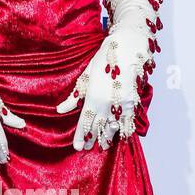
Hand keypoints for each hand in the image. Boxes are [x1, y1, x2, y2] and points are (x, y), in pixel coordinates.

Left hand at [55, 24, 153, 150]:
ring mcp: (122, 104)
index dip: (81, 136)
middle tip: (86, 148)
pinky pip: (127, 122)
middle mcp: (108, 104)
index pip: (85, 122)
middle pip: (98, 127)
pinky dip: (123, 130)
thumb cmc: (105, 58)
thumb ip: (75, 96)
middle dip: (92, 138)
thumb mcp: (86, 75)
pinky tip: (119, 135)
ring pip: (113, 127)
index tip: (77, 147)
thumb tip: (60, 110)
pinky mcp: (133, 102)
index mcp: (94, 97)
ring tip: (102, 145)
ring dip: (107, 137)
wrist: (129, 47)